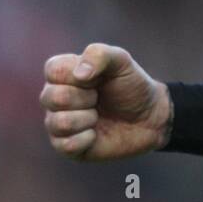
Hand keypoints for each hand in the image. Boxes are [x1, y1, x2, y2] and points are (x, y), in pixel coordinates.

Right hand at [40, 43, 171, 161]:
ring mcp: (58, 123)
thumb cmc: (131, 86)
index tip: (97, 78)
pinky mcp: (66, 147)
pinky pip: (66, 145)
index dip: (78, 76)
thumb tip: (80, 74)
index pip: (53, 70)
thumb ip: (99, 54)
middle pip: (52, 97)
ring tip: (98, 116)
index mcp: (63, 74)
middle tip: (99, 98)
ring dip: (87, 119)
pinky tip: (96, 134)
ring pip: (58, 123)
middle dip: (85, 98)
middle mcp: (55, 97)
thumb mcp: (121, 61)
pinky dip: (87, 139)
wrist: (149, 117)